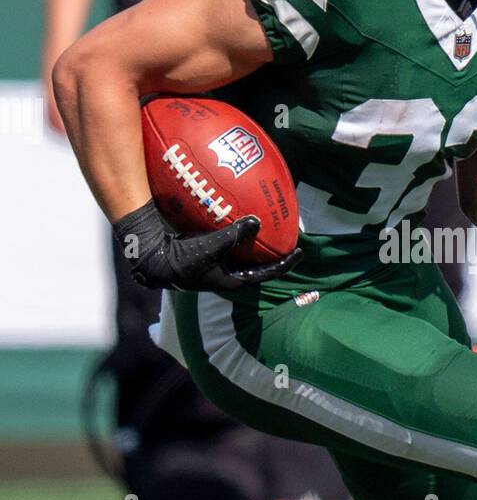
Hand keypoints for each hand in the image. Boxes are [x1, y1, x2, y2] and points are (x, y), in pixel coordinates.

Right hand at [113, 199, 301, 291]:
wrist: (153, 260)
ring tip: (268, 227)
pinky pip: (230, 245)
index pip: (267, 274)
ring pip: (244, 255)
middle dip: (273, 253)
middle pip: (257, 265)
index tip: (301, 252)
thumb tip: (258, 221)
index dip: (285, 264)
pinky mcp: (207, 256)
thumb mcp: (212, 246)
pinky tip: (240, 218)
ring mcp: (217, 267)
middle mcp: (228, 275)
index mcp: (233, 280)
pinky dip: (238, 234)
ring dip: (255, 243)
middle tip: (287, 239)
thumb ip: (236, 235)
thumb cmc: (183, 259)